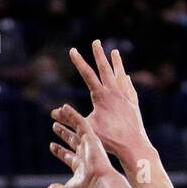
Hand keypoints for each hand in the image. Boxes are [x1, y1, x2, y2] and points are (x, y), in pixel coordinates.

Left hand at [47, 112, 121, 187]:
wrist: (100, 185)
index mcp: (80, 167)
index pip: (68, 156)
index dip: (59, 151)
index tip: (52, 146)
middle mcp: (85, 154)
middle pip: (72, 141)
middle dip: (64, 134)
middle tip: (55, 127)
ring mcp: (89, 145)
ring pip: (76, 130)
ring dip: (67, 121)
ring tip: (59, 112)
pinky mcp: (91, 138)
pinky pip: (80, 122)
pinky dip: (72, 114)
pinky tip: (64, 107)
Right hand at [65, 40, 147, 159]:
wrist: (133, 145)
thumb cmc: (109, 139)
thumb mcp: (87, 128)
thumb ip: (70, 119)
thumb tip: (53, 112)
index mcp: (102, 96)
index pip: (88, 75)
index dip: (79, 62)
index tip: (72, 50)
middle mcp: (115, 93)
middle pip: (105, 69)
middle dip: (99, 55)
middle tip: (96, 42)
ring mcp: (126, 97)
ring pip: (120, 75)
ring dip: (116, 63)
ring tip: (115, 52)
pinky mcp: (133, 104)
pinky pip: (129, 88)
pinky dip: (126, 80)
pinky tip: (126, 77)